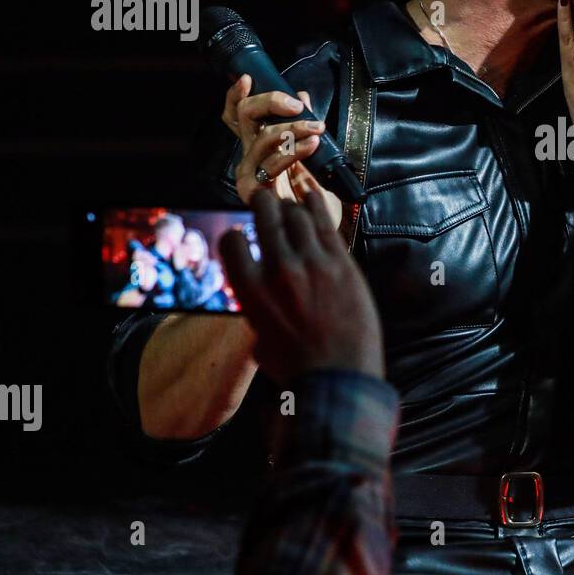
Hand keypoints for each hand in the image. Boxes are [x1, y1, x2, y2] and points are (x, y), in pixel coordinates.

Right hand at [220, 191, 383, 384]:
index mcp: (251, 291)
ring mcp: (312, 263)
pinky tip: (312, 197)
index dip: (235, 236)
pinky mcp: (341, 263)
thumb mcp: (262, 342)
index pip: (232, 243)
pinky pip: (326, 224)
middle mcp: (278, 269)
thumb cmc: (297, 369)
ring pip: (297, 215)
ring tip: (289, 202)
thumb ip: (259, 316)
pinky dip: (316, 205)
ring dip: (290, 205)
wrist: (339, 378)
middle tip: (263, 199)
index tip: (241, 236)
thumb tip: (264, 309)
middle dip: (262, 203)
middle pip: (266, 217)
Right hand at [222, 75, 341, 229]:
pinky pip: (271, 163)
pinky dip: (292, 150)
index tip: (246, 79)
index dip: (236, 96)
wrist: (320, 234)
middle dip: (269, 101)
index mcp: (260, 145)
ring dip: (292, 128)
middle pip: (244, 117)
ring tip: (316, 129)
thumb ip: (304, 126)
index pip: (237, 116)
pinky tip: (310, 145)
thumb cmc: (315, 198)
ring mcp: (249, 174)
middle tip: (297, 105)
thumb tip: (302, 95)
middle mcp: (250, 156)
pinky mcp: (254, 192)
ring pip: (261, 137)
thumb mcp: (315, 157)